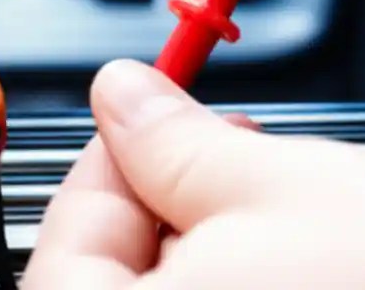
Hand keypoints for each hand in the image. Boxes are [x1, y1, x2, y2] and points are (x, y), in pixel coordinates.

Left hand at [22, 60, 364, 287]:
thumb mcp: (291, 180)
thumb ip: (178, 142)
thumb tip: (121, 94)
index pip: (65, 249)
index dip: (105, 162)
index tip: (142, 112)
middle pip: (115, 284)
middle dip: (157, 202)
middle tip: (210, 144)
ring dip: (207, 243)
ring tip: (271, 196)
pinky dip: (251, 284)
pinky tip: (299, 257)